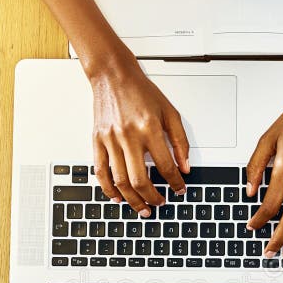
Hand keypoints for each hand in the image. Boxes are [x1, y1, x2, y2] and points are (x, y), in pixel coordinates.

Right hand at [91, 64, 190, 216]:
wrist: (113, 75)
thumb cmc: (141, 92)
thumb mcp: (169, 113)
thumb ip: (180, 141)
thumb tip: (184, 167)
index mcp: (149, 128)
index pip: (165, 166)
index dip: (174, 183)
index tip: (179, 190)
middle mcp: (128, 136)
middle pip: (140, 180)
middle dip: (152, 198)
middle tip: (159, 204)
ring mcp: (110, 140)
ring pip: (120, 181)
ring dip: (132, 200)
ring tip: (142, 207)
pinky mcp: (97, 141)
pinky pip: (100, 172)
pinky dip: (108, 189)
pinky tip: (117, 197)